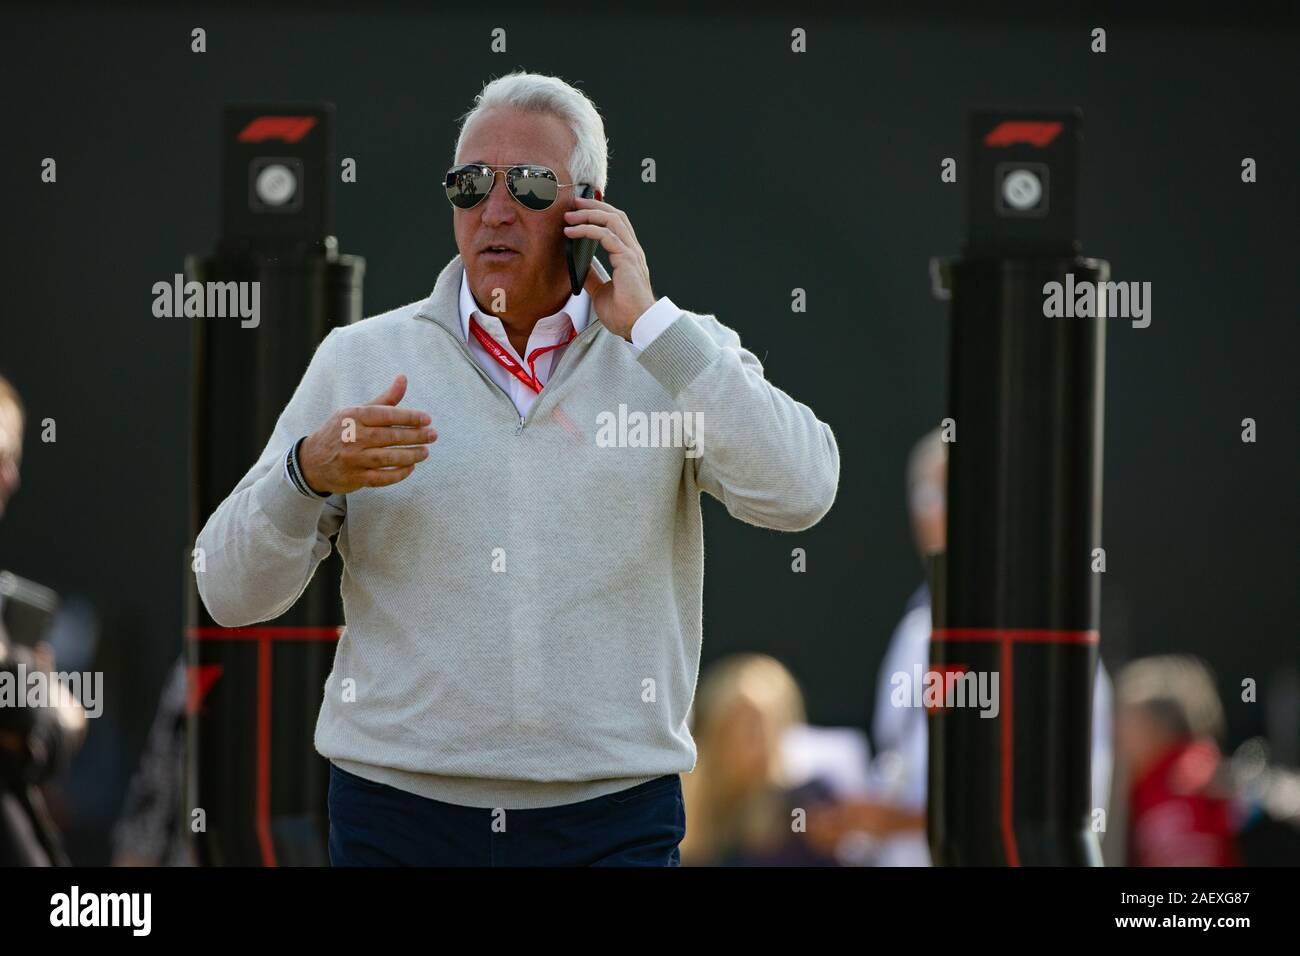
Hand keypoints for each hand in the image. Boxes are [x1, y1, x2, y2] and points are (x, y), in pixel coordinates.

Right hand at [298, 375, 435, 493]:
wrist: (311, 461)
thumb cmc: (340, 432)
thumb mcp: (357, 412)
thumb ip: (384, 400)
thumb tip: (403, 378)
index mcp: (353, 417)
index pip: (385, 415)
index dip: (408, 416)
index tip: (427, 419)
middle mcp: (352, 437)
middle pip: (389, 436)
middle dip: (415, 436)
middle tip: (433, 435)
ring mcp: (353, 459)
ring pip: (388, 458)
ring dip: (410, 455)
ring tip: (425, 452)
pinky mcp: (355, 478)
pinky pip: (382, 477)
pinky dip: (399, 473)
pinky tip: (411, 468)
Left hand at [564, 196, 656, 339]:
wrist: (636, 326)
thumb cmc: (625, 314)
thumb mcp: (601, 292)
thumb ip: (593, 278)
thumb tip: (581, 269)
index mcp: (629, 257)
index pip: (617, 225)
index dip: (600, 214)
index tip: (580, 212)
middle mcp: (632, 251)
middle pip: (616, 216)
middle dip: (594, 206)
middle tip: (574, 203)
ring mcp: (631, 254)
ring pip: (612, 220)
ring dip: (589, 214)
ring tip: (570, 215)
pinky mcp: (626, 260)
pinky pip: (606, 235)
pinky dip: (587, 229)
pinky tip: (572, 232)